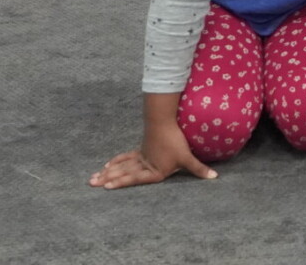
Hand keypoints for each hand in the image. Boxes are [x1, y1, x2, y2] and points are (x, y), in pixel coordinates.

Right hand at [88, 120, 216, 189]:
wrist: (164, 120)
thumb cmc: (176, 140)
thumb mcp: (187, 156)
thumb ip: (199, 169)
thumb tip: (215, 178)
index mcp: (154, 170)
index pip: (135, 179)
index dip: (121, 182)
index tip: (106, 186)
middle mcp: (145, 164)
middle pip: (123, 172)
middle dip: (107, 178)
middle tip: (90, 182)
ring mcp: (141, 156)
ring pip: (121, 166)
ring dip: (108, 172)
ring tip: (92, 177)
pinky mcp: (142, 148)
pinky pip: (126, 157)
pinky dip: (117, 161)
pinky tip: (107, 164)